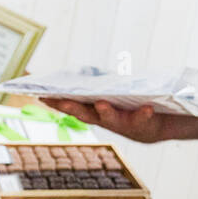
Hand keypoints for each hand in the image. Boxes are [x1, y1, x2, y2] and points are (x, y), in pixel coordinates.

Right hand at [40, 98, 180, 142]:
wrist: (156, 125)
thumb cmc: (127, 105)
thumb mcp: (109, 96)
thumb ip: (94, 88)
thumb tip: (74, 73)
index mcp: (94, 111)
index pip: (71, 106)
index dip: (56, 102)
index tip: (41, 95)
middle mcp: (105, 119)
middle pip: (86, 114)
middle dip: (74, 108)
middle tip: (65, 102)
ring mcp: (123, 123)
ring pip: (112, 118)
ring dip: (106, 111)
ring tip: (102, 103)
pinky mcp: (142, 123)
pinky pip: (143, 118)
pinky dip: (143, 113)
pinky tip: (147, 107)